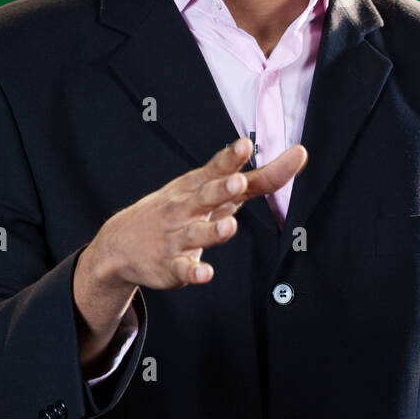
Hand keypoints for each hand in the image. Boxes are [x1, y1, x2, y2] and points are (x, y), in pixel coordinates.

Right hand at [85, 136, 307, 290]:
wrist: (121, 243)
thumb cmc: (178, 209)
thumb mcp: (208, 189)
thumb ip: (256, 178)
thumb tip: (297, 157)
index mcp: (197, 186)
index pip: (217, 170)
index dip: (231, 158)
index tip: (245, 144)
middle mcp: (186, 207)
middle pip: (205, 196)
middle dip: (221, 189)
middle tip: (237, 181)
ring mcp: (176, 236)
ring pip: (196, 233)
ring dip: (212, 231)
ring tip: (229, 227)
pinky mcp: (171, 265)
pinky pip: (183, 269)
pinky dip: (194, 272)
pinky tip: (205, 273)